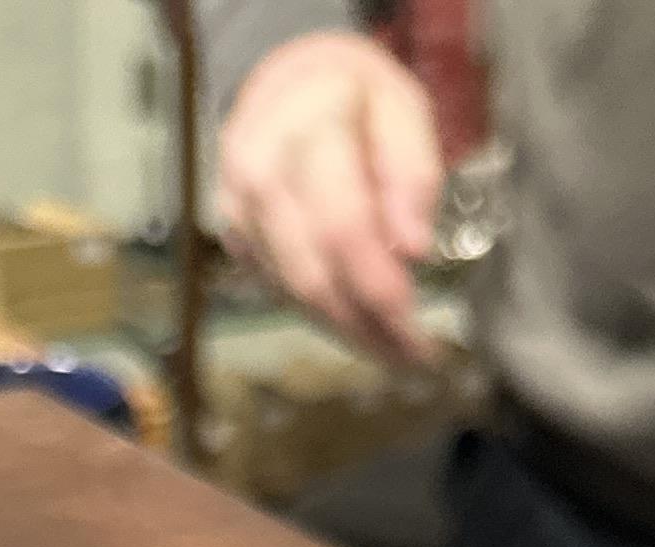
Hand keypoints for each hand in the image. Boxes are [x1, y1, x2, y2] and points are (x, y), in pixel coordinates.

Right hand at [217, 33, 442, 366]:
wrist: (291, 79)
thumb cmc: (355, 96)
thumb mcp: (404, 110)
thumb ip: (413, 174)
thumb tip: (413, 249)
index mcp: (307, 129)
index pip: (344, 231)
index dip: (383, 295)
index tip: (421, 337)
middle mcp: (259, 170)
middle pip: (316, 277)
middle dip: (368, 329)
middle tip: (413, 358)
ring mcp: (238, 206)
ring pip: (296, 294)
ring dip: (348, 331)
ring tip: (393, 349)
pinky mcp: (233, 234)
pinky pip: (282, 290)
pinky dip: (324, 313)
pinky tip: (358, 319)